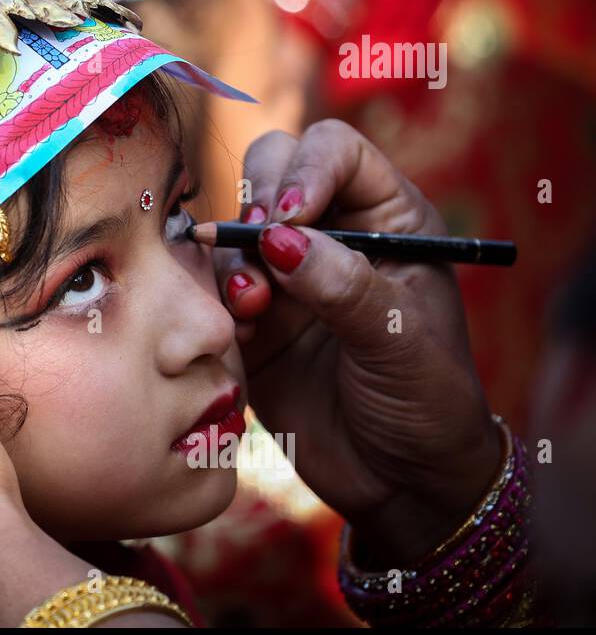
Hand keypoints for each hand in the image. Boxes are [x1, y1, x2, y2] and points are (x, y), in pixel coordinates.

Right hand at [208, 119, 500, 566]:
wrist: (396, 482)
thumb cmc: (425, 404)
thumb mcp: (398, 342)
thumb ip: (343, 286)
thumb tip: (279, 237)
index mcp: (387, 220)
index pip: (337, 153)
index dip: (307, 169)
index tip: (290, 216)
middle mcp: (331, 234)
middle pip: (272, 168)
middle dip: (256, 199)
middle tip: (257, 240)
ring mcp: (285, 274)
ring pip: (234, 227)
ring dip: (233, 258)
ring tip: (252, 307)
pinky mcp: (249, 317)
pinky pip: (211, 283)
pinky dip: (214, 297)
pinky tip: (239, 331)